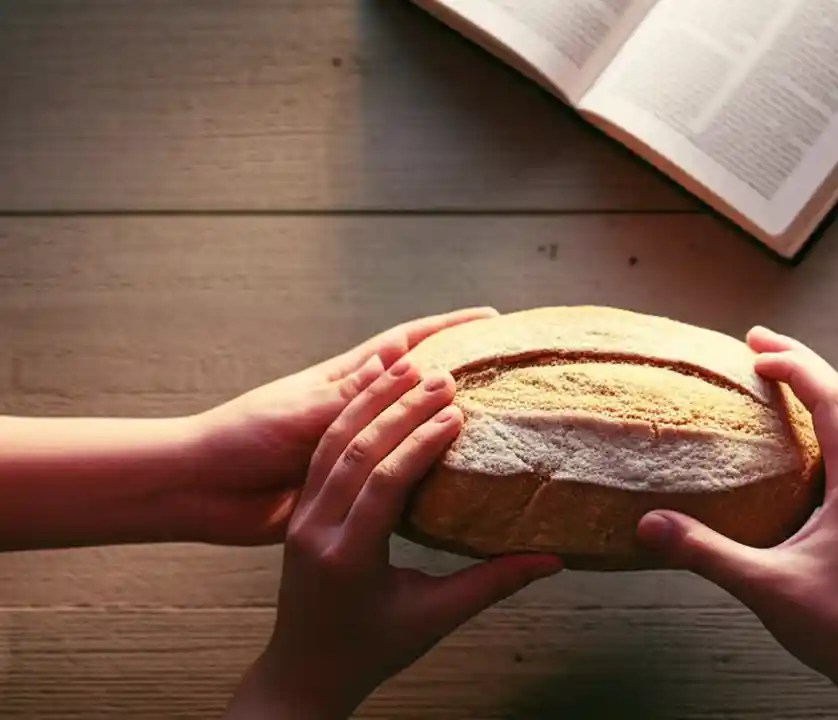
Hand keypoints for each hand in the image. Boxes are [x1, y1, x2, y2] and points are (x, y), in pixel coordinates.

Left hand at [184, 308, 496, 544]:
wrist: (201, 490)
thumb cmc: (242, 440)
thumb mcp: (303, 414)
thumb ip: (354, 396)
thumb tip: (411, 369)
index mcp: (345, 381)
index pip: (408, 344)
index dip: (449, 328)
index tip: (491, 318)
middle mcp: (356, 409)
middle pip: (421, 385)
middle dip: (463, 374)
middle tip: (511, 378)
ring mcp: (356, 448)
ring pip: (416, 429)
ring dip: (452, 424)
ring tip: (500, 427)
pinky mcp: (351, 488)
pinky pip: (403, 477)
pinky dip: (432, 471)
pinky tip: (460, 480)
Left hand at [226, 359, 561, 719]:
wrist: (304, 672)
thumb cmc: (372, 650)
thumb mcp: (434, 618)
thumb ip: (492, 583)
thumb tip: (552, 560)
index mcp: (348, 557)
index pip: (382, 484)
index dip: (420, 443)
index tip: (455, 412)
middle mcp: (316, 531)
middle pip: (354, 452)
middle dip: (398, 409)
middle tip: (442, 376)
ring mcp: (301, 519)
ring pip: (331, 444)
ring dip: (370, 401)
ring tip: (408, 366)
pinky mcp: (299, 511)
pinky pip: (322, 455)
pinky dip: (348, 417)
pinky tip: (373, 391)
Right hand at [637, 327, 837, 719]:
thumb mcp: (765, 587)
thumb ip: (706, 553)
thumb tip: (649, 525)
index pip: (832, 401)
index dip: (795, 366)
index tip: (754, 351)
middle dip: (801, 361)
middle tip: (755, 338)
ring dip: (812, 388)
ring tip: (773, 370)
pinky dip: (818, 420)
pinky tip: (789, 434)